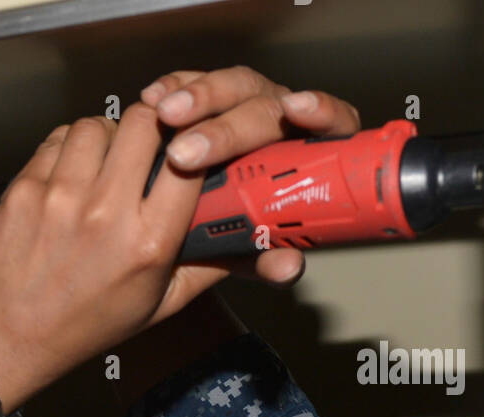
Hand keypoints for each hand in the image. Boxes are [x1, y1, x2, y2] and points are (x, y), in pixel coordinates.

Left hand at [0, 67, 360, 393]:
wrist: (10, 337)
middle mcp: (105, 215)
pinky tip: (71, 178)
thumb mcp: (160, 304)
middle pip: (144, 122)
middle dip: (151, 127)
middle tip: (149, 146)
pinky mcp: (25, 190)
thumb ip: (211, 265)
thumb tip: (275, 249)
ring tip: (105, 165)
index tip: (192, 149)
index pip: (189, 159)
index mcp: (148, 243)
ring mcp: (60, 198)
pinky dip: (68, 150)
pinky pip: (57, 141)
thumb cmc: (88, 324)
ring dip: (106, 137)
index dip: (194, 145)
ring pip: (96, 124)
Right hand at [141, 66, 363, 286]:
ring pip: (232, 86)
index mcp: (308, 152)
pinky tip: (152, 97)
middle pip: (267, 105)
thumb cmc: (235, 233)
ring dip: (198, 96)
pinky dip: (174, 86)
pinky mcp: (208, 94)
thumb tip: (288, 268)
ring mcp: (246, 101)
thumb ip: (266, 258)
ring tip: (163, 114)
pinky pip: (194, 81)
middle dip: (226, 127)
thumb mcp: (248, 252)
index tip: (295, 110)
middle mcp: (282, 119)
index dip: (319, 110)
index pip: (331, 122)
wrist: (192, 226)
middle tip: (188, 153)